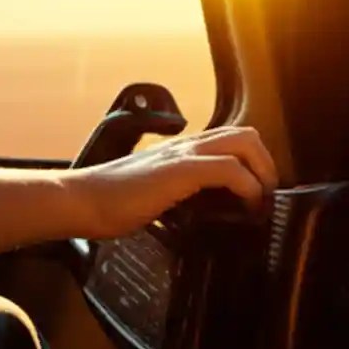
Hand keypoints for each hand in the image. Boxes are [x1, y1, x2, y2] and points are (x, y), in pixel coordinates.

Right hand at [64, 126, 277, 239]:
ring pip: (244, 142)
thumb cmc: (110, 202)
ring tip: (260, 201)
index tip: (257, 194)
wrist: (82, 200)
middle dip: (265, 164)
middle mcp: (186, 144)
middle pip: (246, 134)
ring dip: (262, 172)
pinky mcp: (179, 170)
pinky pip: (229, 169)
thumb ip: (179, 195)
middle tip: (264, 196)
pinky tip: (246, 207)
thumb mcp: (155, 194)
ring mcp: (183, 154)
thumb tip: (202, 214)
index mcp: (180, 150)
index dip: (252, 163)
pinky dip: (248, 187)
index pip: (230, 140)